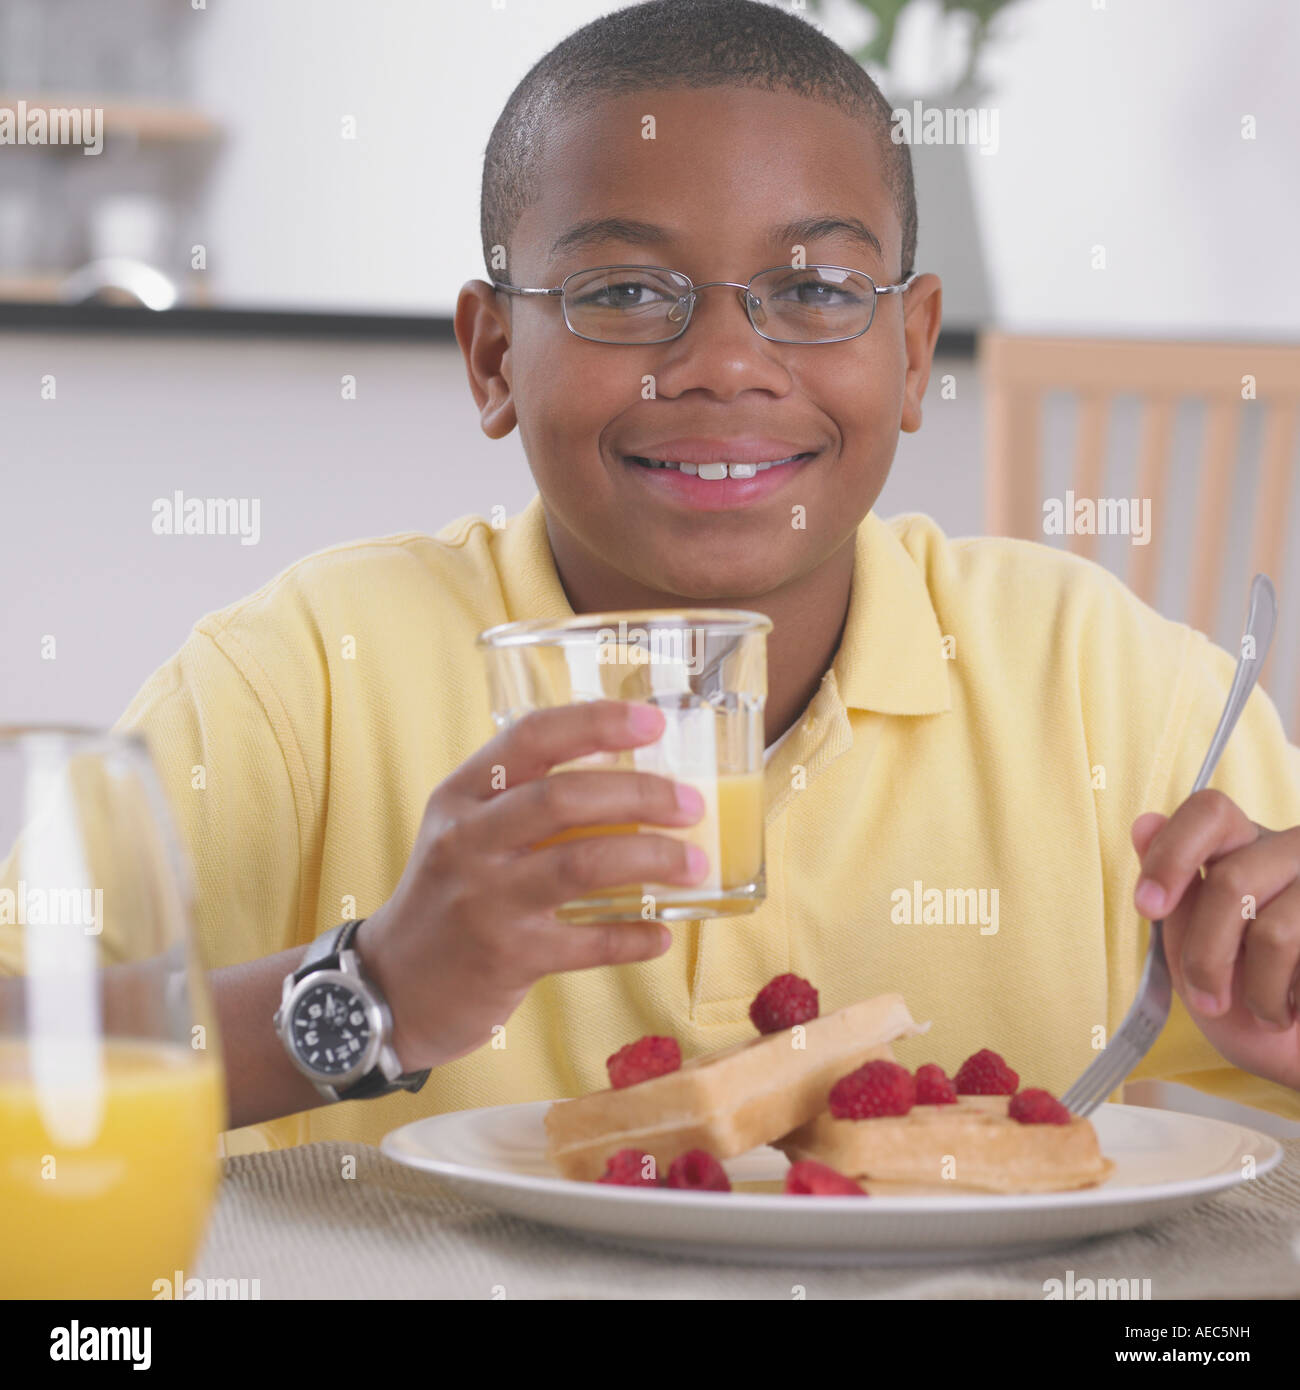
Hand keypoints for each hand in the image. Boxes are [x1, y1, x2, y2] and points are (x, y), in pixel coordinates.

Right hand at [353, 700, 707, 1071]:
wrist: (389, 990)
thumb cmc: (446, 899)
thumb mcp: (464, 834)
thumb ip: (523, 804)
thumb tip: (629, 782)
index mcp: (461, 796)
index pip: (531, 738)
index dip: (596, 723)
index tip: (652, 721)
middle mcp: (468, 840)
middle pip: (564, 799)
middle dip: (641, 795)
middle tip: (690, 805)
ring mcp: (486, 901)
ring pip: (582, 863)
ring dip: (652, 859)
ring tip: (695, 863)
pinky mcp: (507, 959)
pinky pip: (588, 943)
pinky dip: (634, 936)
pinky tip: (661, 932)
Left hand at [1131, 789, 1299, 1091]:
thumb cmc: (1246, 998)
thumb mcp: (1195, 944)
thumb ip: (1175, 888)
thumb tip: (1143, 823)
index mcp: (1246, 845)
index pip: (1210, 812)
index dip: (1172, 855)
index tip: (1147, 907)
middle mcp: (1292, 850)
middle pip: (1231, 882)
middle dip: (1206, 956)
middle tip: (1208, 1001)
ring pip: (1272, 932)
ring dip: (1257, 991)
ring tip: (1266, 1012)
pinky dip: (1290, 1000)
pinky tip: (1297, 1006)